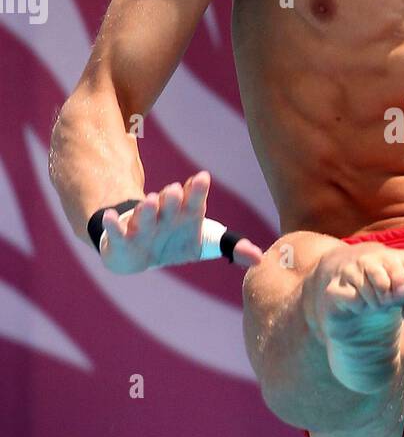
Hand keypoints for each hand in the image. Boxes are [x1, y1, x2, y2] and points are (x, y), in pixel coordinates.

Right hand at [99, 171, 262, 272]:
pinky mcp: (122, 238)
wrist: (139, 253)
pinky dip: (113, 224)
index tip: (202, 177)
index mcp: (186, 214)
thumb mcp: (205, 243)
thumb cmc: (176, 240)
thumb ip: (231, 247)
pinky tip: (110, 217)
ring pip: (145, 216)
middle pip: (170, 205)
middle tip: (175, 189)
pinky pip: (117, 231)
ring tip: (149, 200)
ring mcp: (143, 225)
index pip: (194, 200)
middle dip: (172, 198)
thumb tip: (261, 260)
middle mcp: (164, 215)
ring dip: (146, 209)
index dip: (197, 190)